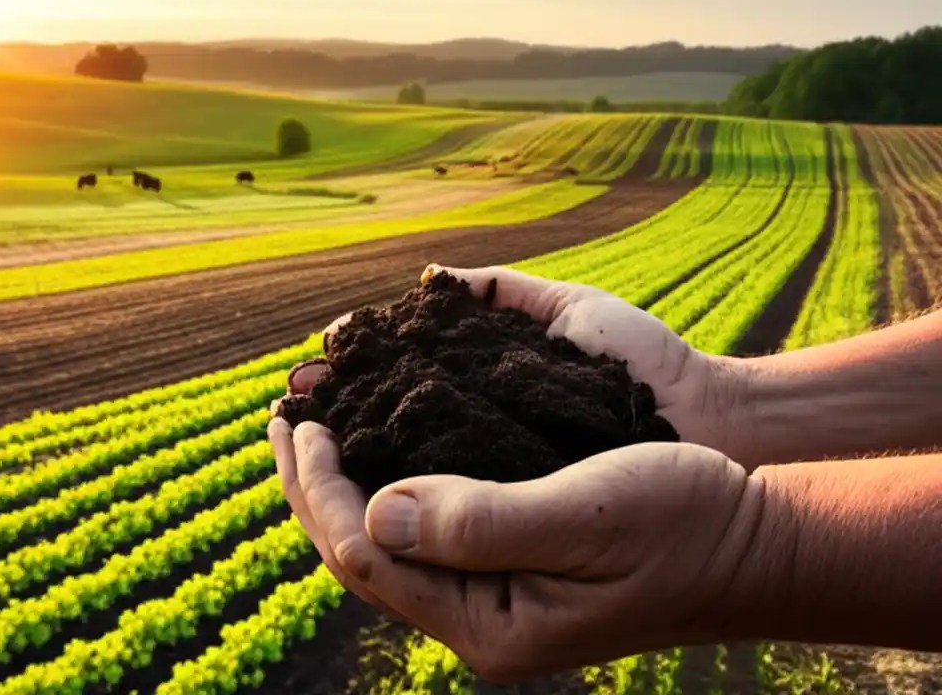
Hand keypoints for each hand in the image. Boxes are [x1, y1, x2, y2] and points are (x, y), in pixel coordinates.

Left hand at [267, 420, 765, 681]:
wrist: (755, 543)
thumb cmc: (683, 522)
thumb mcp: (584, 515)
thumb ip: (479, 521)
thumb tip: (376, 514)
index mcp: (487, 624)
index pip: (366, 555)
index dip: (320, 487)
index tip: (302, 421)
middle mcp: (479, 622)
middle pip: (362, 554)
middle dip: (313, 486)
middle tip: (283, 415)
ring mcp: (493, 600)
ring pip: (387, 543)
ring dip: (343, 484)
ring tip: (310, 428)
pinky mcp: (510, 572)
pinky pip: (424, 531)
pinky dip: (387, 485)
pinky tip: (377, 449)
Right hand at [285, 263, 752, 465]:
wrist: (711, 416)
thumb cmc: (644, 361)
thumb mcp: (567, 312)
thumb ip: (501, 293)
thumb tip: (427, 276)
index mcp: (480, 385)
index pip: (397, 382)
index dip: (354, 368)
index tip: (321, 355)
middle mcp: (478, 433)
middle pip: (385, 427)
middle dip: (333, 413)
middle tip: (290, 399)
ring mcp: (494, 474)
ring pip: (402, 468)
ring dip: (346, 452)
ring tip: (302, 431)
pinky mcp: (514, 509)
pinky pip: (444, 502)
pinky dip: (395, 489)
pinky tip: (358, 479)